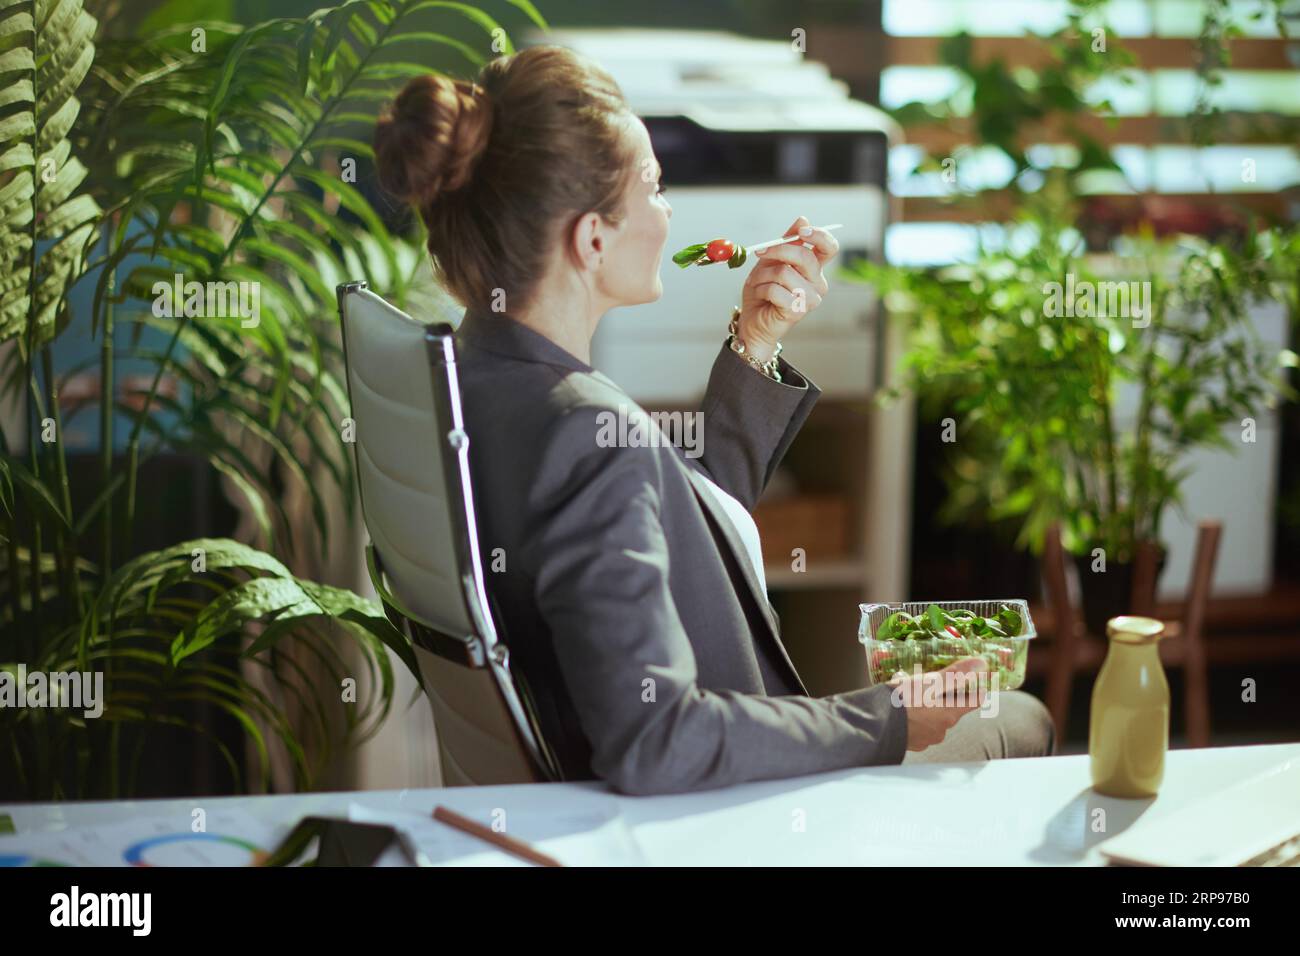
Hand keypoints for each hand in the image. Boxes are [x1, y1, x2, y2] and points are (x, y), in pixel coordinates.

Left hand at [736, 215, 839, 361]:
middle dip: (778, 250)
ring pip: (784, 272)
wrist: (751, 321)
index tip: (801, 230)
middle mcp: (818, 283)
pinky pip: (775, 290)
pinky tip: (759, 295)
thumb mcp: (771, 261)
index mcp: (814, 269)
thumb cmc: (762, 291)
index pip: (829, 248)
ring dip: (762, 274)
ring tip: (755, 282)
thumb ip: (787, 242)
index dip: (819, 235)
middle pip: (805, 256)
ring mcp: (810, 299)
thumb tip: (802, 219)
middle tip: (759, 252)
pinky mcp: (797, 311)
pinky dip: (760, 288)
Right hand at [889, 657, 989, 751]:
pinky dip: (915, 719)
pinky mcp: (912, 744)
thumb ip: (955, 674)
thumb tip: (981, 663)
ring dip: (928, 708)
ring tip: (911, 695)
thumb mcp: (929, 682)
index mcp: (950, 714)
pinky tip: (903, 710)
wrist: (876, 726)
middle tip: (932, 683)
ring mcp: (927, 739)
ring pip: (934, 719)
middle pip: (952, 710)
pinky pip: (919, 728)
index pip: (974, 701)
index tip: (975, 682)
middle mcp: (943, 730)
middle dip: (945, 697)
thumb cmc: (904, 701)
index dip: (975, 690)